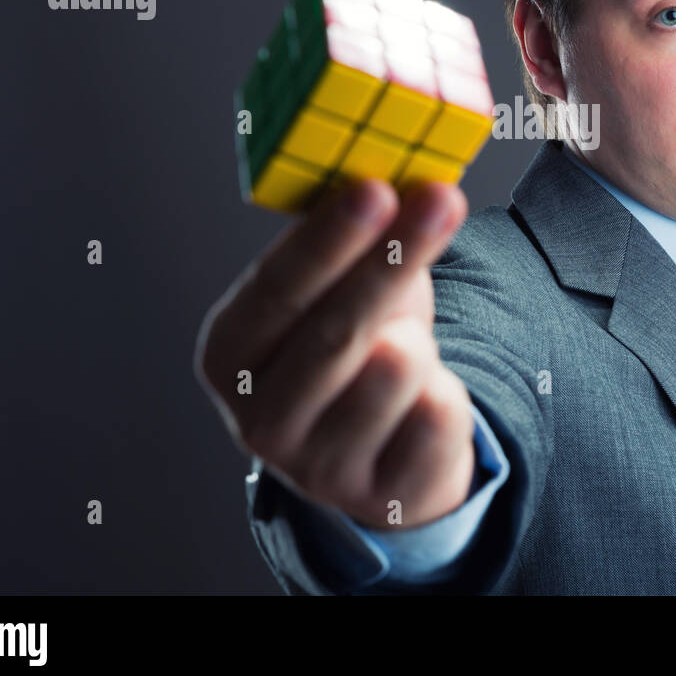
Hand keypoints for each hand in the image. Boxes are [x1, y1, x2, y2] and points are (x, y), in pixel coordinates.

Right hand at [195, 177, 474, 529]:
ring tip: (404, 344)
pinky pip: (440, 418)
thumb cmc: (353, 338)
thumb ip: (352, 236)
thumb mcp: (337, 284)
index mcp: (229, 354)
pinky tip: (423, 398)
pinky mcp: (381, 499)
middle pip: (337, 331)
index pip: (277, 289)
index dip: (330, 239)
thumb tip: (402, 176)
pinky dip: (447, 392)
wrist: (381, 442)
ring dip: (419, 339)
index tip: (376, 189)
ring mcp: (318, 469)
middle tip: (441, 199)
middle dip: (394, 259)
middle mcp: (258, 420)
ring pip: (395, 372)